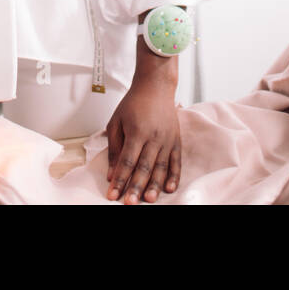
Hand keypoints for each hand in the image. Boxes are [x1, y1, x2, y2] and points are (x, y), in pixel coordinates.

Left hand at [105, 73, 180, 203]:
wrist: (155, 86)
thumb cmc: (133, 103)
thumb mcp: (116, 121)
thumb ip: (114, 148)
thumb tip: (112, 174)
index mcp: (137, 131)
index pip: (127, 161)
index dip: (120, 180)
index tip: (112, 195)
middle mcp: (154, 137)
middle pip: (144, 167)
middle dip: (136, 187)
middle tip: (129, 204)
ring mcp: (167, 139)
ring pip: (161, 167)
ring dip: (154, 186)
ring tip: (148, 200)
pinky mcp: (176, 140)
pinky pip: (176, 162)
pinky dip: (174, 177)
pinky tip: (169, 189)